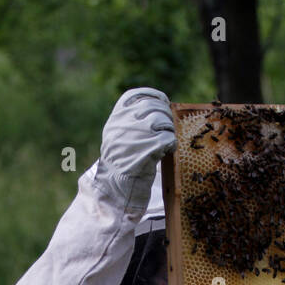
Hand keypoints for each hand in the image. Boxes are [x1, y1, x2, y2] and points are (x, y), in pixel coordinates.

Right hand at [94, 87, 175, 210]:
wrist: (114, 189)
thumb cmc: (120, 166)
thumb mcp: (118, 138)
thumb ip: (131, 122)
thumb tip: (156, 108)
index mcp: (116, 119)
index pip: (137, 95)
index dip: (154, 96)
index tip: (163, 102)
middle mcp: (124, 123)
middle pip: (153, 107)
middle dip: (165, 116)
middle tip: (167, 129)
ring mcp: (136, 134)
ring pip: (163, 120)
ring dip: (169, 131)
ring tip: (165, 143)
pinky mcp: (148, 148)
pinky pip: (168, 138)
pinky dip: (170, 144)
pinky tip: (166, 152)